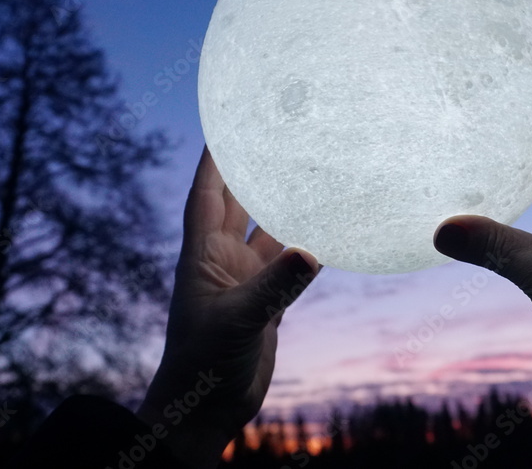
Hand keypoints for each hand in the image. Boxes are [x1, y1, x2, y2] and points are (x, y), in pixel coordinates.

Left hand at [138, 146, 319, 466]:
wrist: (205, 409)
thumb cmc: (201, 365)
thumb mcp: (237, 321)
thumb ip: (274, 286)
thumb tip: (312, 249)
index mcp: (203, 255)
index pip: (207, 194)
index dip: (213, 159)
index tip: (224, 122)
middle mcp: (224, 260)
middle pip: (241, 204)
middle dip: (254, 171)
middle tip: (276, 135)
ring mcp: (247, 281)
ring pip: (271, 232)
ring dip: (288, 207)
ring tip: (313, 173)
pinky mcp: (267, 303)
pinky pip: (292, 265)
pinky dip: (308, 247)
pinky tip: (330, 229)